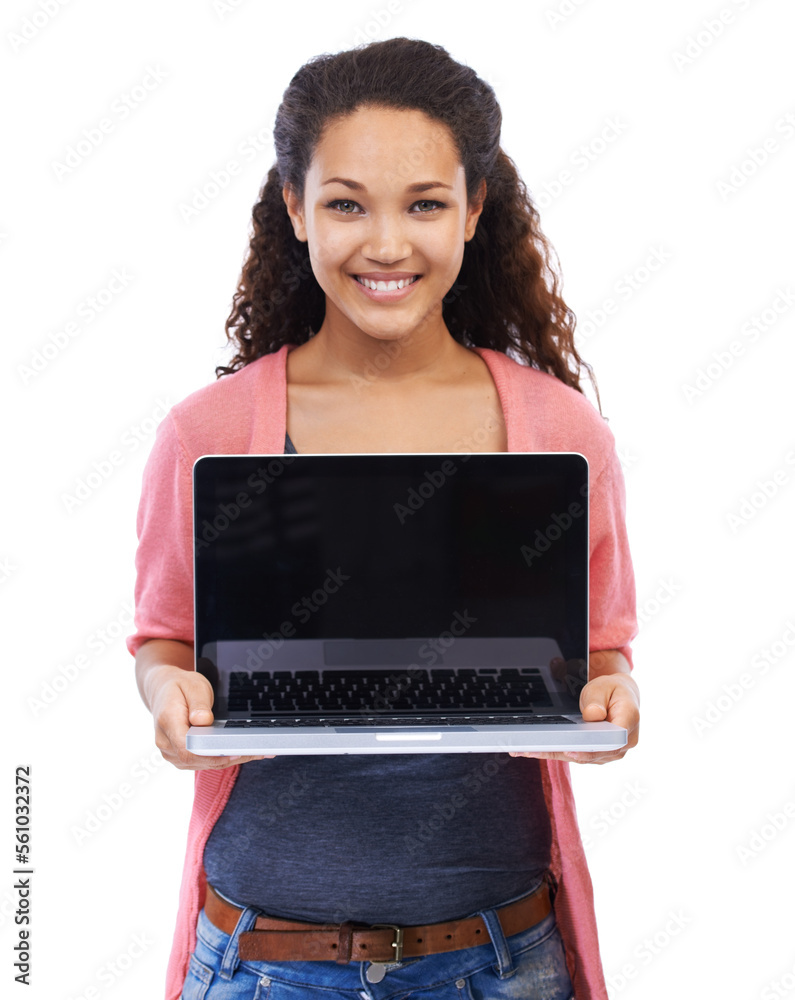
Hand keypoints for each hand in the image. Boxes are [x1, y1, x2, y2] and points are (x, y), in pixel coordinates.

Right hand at [148, 664, 273, 770]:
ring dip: (230, 760)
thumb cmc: (180, 687)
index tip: (236, 751)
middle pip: (199, 760)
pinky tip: (243, 753)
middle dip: (229, 757)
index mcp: (167, 722)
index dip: (212, 754)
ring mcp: (172, 753)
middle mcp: (166, 743)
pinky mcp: (181, 757)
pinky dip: (223, 758)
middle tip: (258, 751)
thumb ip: (198, 704)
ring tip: (258, 752)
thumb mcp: (193, 686)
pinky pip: (203, 761)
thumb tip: (203, 721)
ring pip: (203, 764)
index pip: (187, 748)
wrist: (164, 691)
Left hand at [509, 649, 638, 764]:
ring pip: (577, 757)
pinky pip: (572, 755)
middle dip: (561, 751)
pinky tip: (528, 750)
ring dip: (550, 753)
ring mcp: (607, 753)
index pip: (611, 740)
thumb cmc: (612, 691)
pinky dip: (551, 752)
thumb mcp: (605, 687)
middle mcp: (621, 745)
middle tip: (534, 748)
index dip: (590, 748)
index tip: (570, 750)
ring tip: (523, 749)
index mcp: (628, 724)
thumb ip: (597, 700)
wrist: (619, 697)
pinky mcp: (594, 756)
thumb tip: (592, 716)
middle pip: (590, 752)